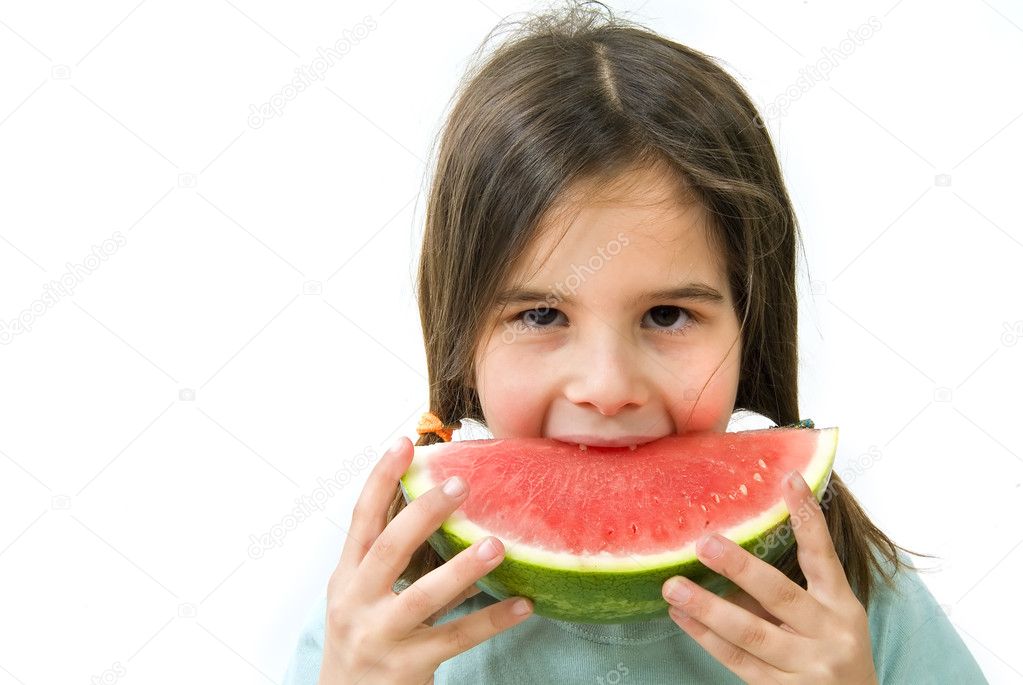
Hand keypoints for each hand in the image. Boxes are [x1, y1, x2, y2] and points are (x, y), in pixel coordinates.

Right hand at [318, 437, 532, 684]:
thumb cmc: (361, 637)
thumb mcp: (359, 594)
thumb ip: (386, 555)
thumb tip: (431, 501)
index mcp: (346, 576)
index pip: (361, 518)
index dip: (381, 479)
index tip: (406, 443)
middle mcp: (356, 603)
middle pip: (389, 550)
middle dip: (423, 514)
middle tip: (461, 485)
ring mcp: (380, 636)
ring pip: (423, 597)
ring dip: (462, 569)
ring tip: (497, 544)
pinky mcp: (406, 667)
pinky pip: (455, 639)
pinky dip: (491, 621)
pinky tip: (522, 605)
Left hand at [660, 471, 877, 683]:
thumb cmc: (833, 654)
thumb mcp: (829, 618)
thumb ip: (792, 591)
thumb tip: (733, 551)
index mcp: (842, 607)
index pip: (823, 556)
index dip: (807, 517)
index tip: (788, 479)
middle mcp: (827, 634)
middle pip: (778, 593)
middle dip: (739, 567)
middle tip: (704, 543)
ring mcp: (807, 666)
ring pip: (749, 632)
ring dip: (706, 608)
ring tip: (673, 586)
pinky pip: (736, 660)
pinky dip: (705, 637)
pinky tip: (681, 617)